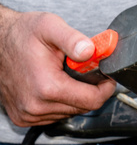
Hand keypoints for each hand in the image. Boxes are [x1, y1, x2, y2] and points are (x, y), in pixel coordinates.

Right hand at [0, 8, 115, 125]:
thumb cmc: (22, 33)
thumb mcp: (50, 26)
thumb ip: (72, 39)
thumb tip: (90, 51)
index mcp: (47, 88)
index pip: (93, 101)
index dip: (105, 88)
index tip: (105, 76)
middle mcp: (36, 106)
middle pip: (83, 108)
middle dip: (90, 90)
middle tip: (83, 71)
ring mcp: (28, 115)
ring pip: (69, 112)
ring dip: (74, 97)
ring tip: (65, 76)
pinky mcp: (23, 118)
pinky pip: (54, 115)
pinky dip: (60, 103)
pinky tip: (53, 86)